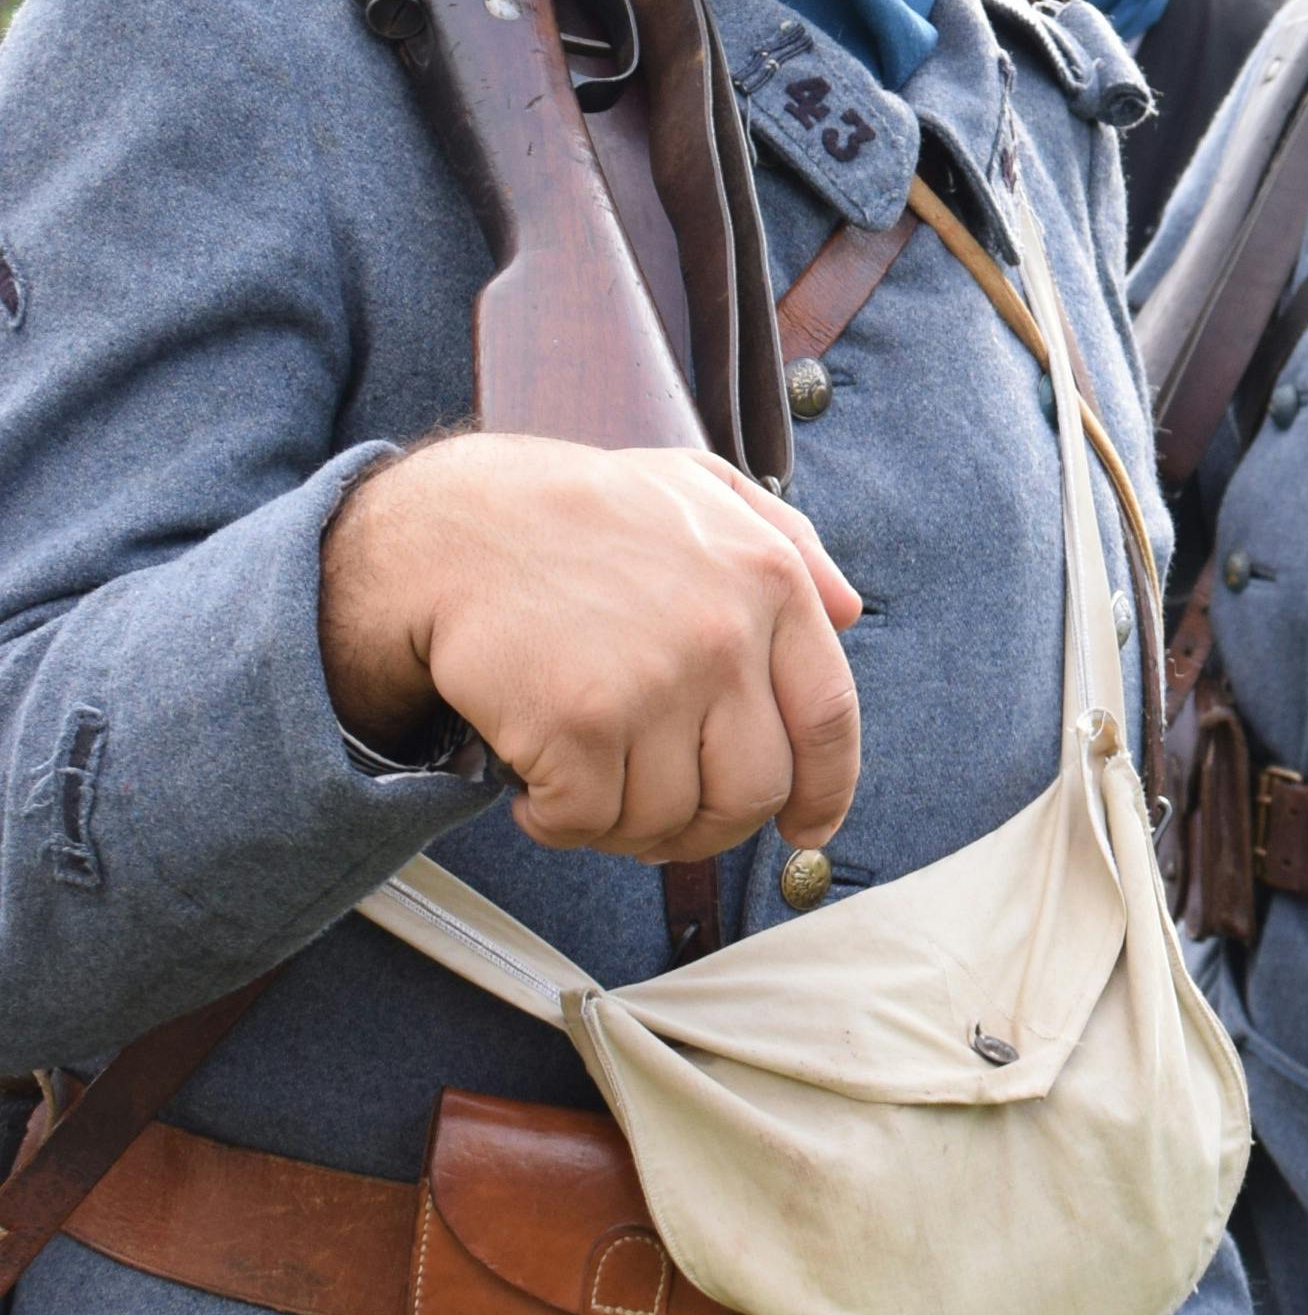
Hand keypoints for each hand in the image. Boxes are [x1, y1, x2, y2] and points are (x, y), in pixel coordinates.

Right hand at [320, 433, 861, 862]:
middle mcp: (722, 635)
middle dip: (712, 826)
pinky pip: (589, 823)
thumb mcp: (698, 487)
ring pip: (669, 820)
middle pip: (752, 791)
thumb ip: (787, 542)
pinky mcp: (578, 726)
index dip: (825, 792)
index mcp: (766, 581)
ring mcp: (652, 683)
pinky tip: (535, 789)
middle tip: (663, 816)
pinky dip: (558, 824)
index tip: (806, 828)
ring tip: (588, 781)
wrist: (451, 524)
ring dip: (624, 825)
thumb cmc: (576, 514)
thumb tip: (849, 614)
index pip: (829, 719)